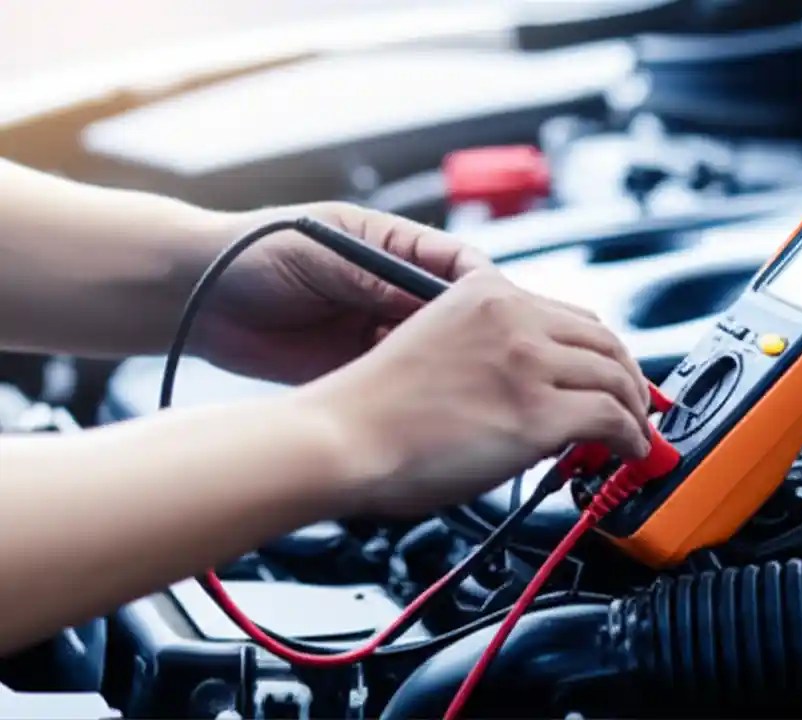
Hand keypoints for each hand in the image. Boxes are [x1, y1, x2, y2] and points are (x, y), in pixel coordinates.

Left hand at [193, 202, 491, 383]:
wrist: (192, 297)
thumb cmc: (249, 252)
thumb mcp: (322, 254)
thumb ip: (376, 275)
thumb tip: (432, 298)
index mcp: (389, 248)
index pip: (455, 265)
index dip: (482, 288)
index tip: (501, 309)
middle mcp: (390, 290)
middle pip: (453, 315)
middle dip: (473, 335)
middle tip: (494, 359)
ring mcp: (375, 331)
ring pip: (433, 352)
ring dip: (447, 369)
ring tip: (464, 388)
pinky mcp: (356, 369)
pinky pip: (398, 382)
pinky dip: (415, 394)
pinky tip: (428, 405)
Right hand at [295, 268, 652, 514]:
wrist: (341, 438)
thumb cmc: (372, 409)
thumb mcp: (437, 344)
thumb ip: (490, 350)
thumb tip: (532, 387)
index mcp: (486, 294)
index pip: (569, 315)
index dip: (599, 349)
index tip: (607, 371)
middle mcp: (514, 318)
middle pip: (604, 340)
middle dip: (628, 375)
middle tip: (634, 404)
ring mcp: (529, 364)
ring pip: (617, 377)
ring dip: (634, 409)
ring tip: (636, 434)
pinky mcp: (538, 414)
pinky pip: (613, 420)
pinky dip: (632, 438)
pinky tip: (629, 453)